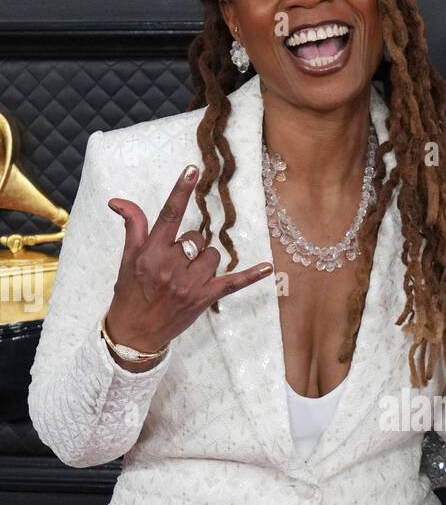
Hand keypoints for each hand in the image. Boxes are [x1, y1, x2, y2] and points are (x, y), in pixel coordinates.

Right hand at [104, 164, 272, 358]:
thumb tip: (118, 200)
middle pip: (196, 238)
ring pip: (212, 255)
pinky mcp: (204, 299)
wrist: (134, 333)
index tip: (192, 170)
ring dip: (205, 261)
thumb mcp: (127, 258)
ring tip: (188, 276)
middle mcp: (171, 266)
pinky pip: (232, 283)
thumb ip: (132, 227)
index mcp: (151, 253)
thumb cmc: (130, 293)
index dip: (181, 191)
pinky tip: (267, 269)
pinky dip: (250, 276)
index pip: (168, 215)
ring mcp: (189, 284)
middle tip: (175, 263)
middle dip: (189, 246)